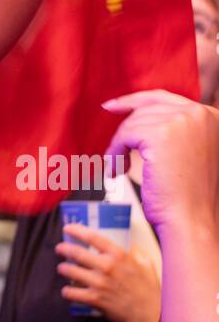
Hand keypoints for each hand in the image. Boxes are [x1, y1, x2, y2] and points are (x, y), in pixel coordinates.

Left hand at [56, 222, 160, 321]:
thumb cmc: (149, 289)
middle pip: (77, 253)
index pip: (92, 237)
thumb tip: (129, 245)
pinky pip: (72, 293)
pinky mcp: (95, 300)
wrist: (151, 315)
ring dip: (63, 269)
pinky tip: (67, 291)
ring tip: (62, 268)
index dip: (77, 230)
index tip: (68, 228)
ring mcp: (99, 284)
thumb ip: (136, 253)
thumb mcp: (146, 264)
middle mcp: (107, 267)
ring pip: (71, 272)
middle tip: (60, 249)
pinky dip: (67, 292)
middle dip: (64, 249)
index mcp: (119, 255)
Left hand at [103, 90, 218, 236]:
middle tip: (113, 151)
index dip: (135, 101)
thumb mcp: (188, 152)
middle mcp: (201, 114)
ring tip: (118, 168)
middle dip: (126, 130)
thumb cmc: (188, 196)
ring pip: (133, 123)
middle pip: (147, 109)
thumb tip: (136, 110)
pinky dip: (116, 152)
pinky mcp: (162, 134)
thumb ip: (175, 129)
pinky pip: (125, 134)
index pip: (165, 99)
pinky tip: (118, 170)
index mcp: (212, 116)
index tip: (112, 106)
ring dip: (120, 146)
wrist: (191, 222)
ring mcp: (183, 121)